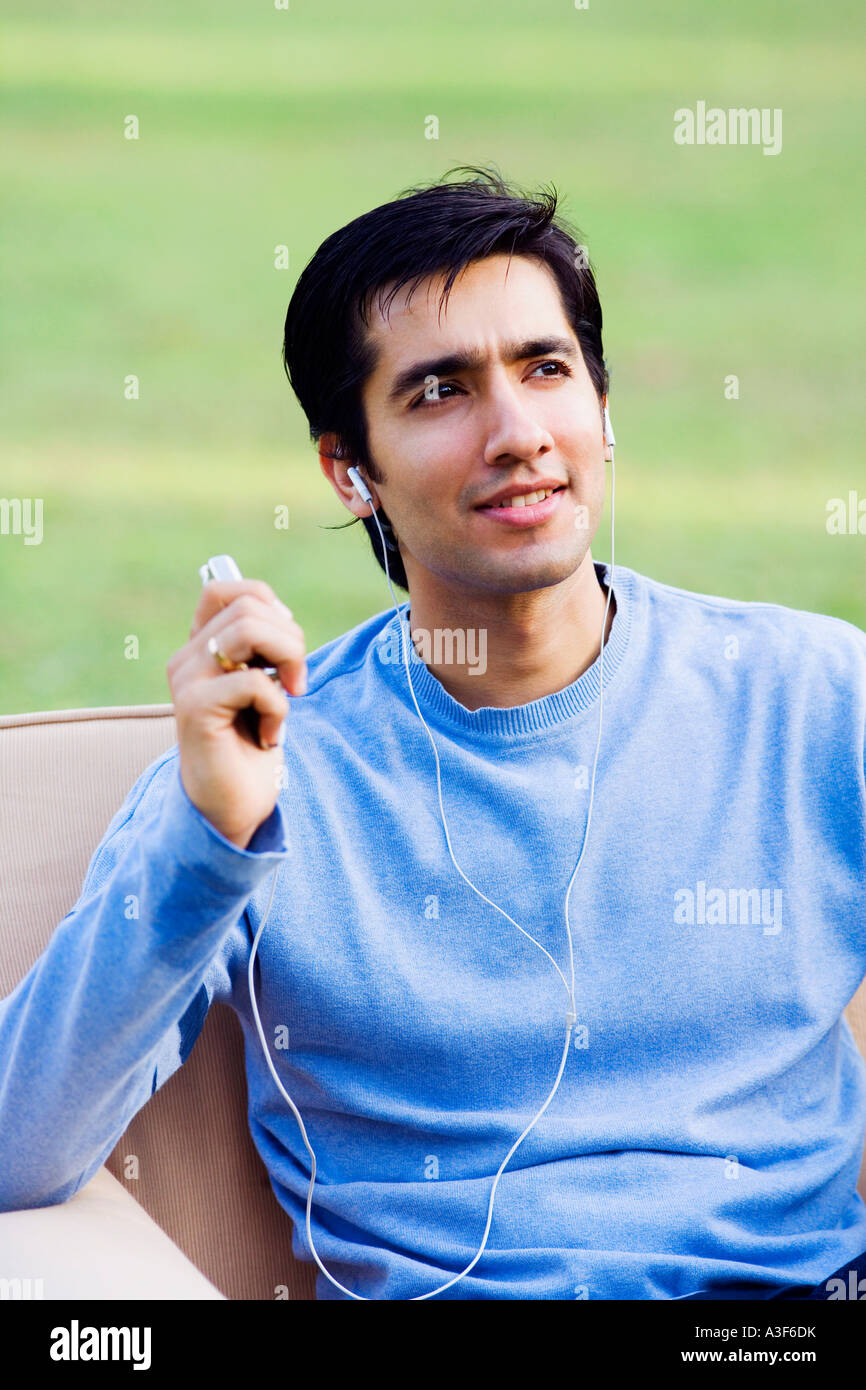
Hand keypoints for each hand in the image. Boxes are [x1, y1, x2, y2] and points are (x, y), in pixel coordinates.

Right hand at [166, 580, 306, 848]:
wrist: (232, 806)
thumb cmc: (252, 746)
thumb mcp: (261, 686)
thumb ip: (262, 649)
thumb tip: (283, 616)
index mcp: (200, 647)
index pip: (227, 590)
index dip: (269, 605)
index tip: (286, 647)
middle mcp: (187, 658)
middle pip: (249, 607)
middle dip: (291, 639)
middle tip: (296, 681)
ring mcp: (187, 681)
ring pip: (250, 630)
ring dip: (289, 661)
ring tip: (288, 698)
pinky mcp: (195, 708)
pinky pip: (254, 682)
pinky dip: (278, 708)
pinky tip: (270, 736)